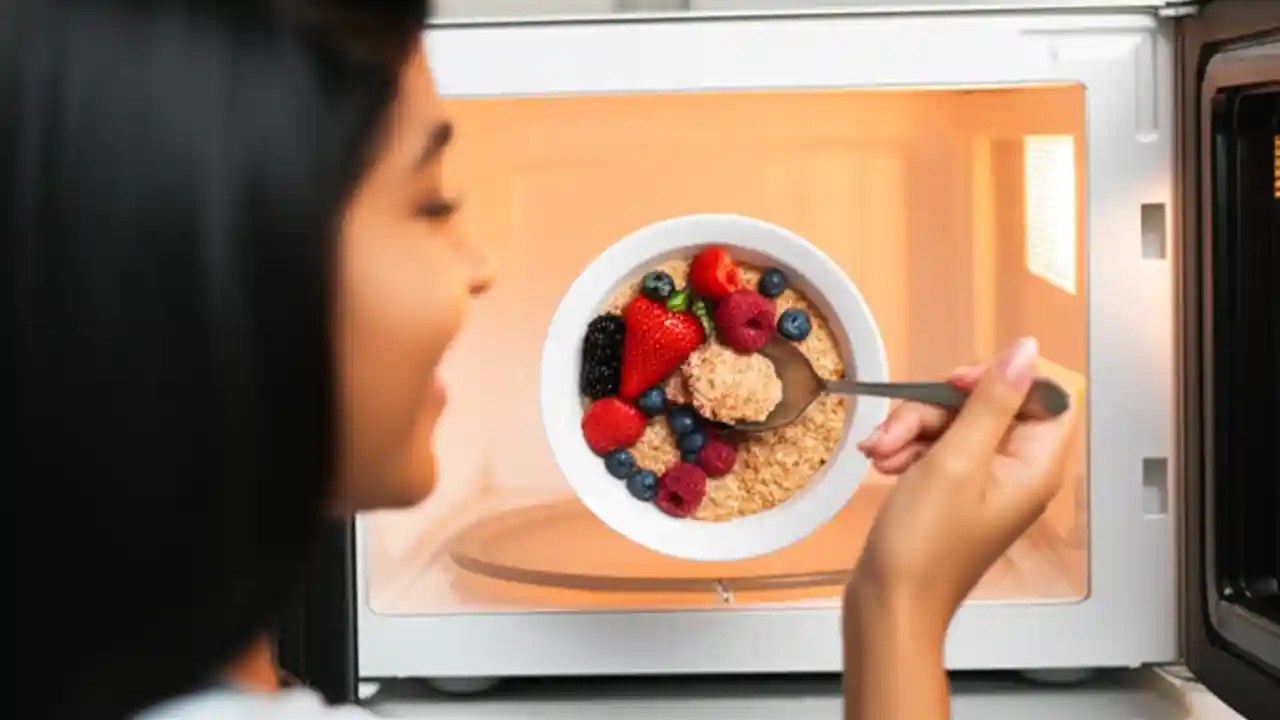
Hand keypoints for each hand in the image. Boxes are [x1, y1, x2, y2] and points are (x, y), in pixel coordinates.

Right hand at [849, 337, 1073, 633]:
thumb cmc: (924, 545)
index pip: (1042, 394)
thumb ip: (992, 399)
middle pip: (988, 404)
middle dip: (934, 408)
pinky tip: (882, 462)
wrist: (890, 603)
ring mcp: (984, 481)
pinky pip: (936, 447)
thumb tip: (1026, 350)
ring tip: (880, 454)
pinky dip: (907, 447)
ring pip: (954, 422)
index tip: (954, 384)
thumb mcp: (956, 459)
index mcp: (1036, 465)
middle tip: (899, 429)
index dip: (999, 379)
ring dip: (911, 428)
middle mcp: (1017, 470)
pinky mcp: (954, 490)